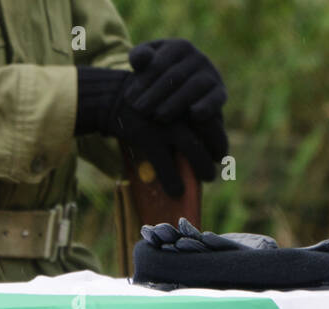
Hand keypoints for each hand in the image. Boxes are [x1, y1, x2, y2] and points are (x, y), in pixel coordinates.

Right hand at [76, 68, 226, 196]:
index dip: (218, 139)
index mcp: (184, 98)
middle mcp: (177, 107)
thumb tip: (198, 152)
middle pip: (208, 131)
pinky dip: (172, 180)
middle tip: (216, 166)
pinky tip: (177, 191)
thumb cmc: (140, 109)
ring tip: (208, 178)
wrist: (109, 98)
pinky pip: (165, 163)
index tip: (219, 154)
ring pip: (192, 148)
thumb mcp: (162, 105)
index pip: (212, 118)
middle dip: (216, 150)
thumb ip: (180, 121)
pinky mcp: (148, 135)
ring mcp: (163, 121)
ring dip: (202, 166)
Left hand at [126, 38, 226, 122]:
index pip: (159, 64)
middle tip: (139, 110)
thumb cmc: (159, 76)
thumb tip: (140, 60)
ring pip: (192, 88)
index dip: (143, 82)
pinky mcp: (220, 92)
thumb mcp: (147, 63)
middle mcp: (199, 57)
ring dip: (174, 103)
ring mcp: (211, 74)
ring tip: (158, 117)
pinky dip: (206, 106)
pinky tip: (193, 115)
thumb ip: (139, 57)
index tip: (129, 98)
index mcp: (180, 46)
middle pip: (174, 77)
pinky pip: (215, 99)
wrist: (184, 92)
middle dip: (155, 95)